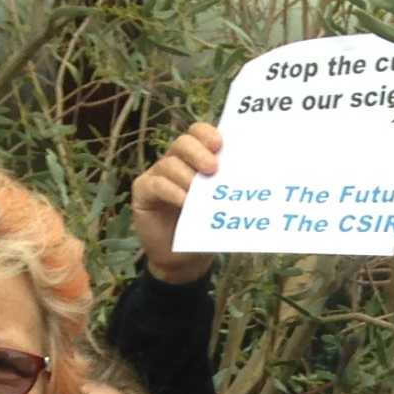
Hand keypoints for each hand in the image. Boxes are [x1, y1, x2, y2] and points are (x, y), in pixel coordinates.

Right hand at [129, 121, 222, 286]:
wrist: (186, 260)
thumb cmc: (206, 228)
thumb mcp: (220, 205)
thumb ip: (227, 187)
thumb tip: (250, 175)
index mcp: (196, 159)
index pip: (198, 133)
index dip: (207, 134)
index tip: (221, 145)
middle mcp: (175, 162)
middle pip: (183, 143)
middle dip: (198, 152)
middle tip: (213, 169)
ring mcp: (157, 175)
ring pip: (170, 164)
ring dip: (186, 177)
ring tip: (198, 194)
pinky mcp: (142, 191)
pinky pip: (156, 184)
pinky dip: (172, 192)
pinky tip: (185, 203)